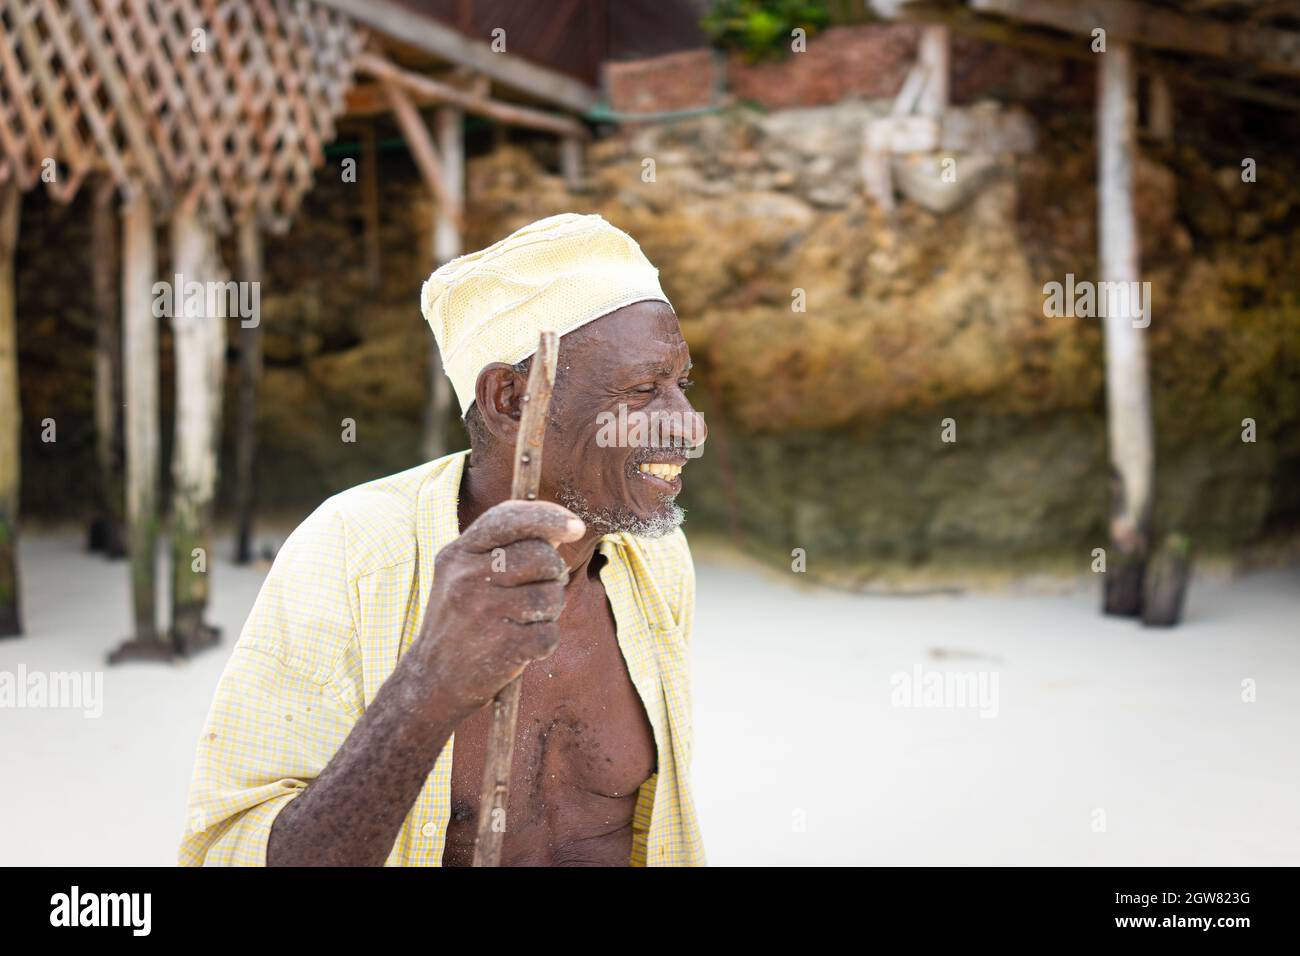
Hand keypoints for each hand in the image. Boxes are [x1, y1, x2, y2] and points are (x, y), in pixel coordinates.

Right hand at [415, 500, 585, 713]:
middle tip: (534, 592)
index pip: (508, 518)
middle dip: (552, 574)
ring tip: (522, 621)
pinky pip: (551, 633)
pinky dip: (544, 642)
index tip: (577, 528)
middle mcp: (467, 577)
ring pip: (552, 595)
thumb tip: (561, 529)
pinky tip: (519, 647)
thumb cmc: (463, 620)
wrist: (433, 679)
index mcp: (458, 553)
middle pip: (543, 556)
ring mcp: (483, 612)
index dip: (548, 517)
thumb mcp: (464, 574)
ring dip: (549, 611)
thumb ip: (504, 548)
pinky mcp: (502, 646)